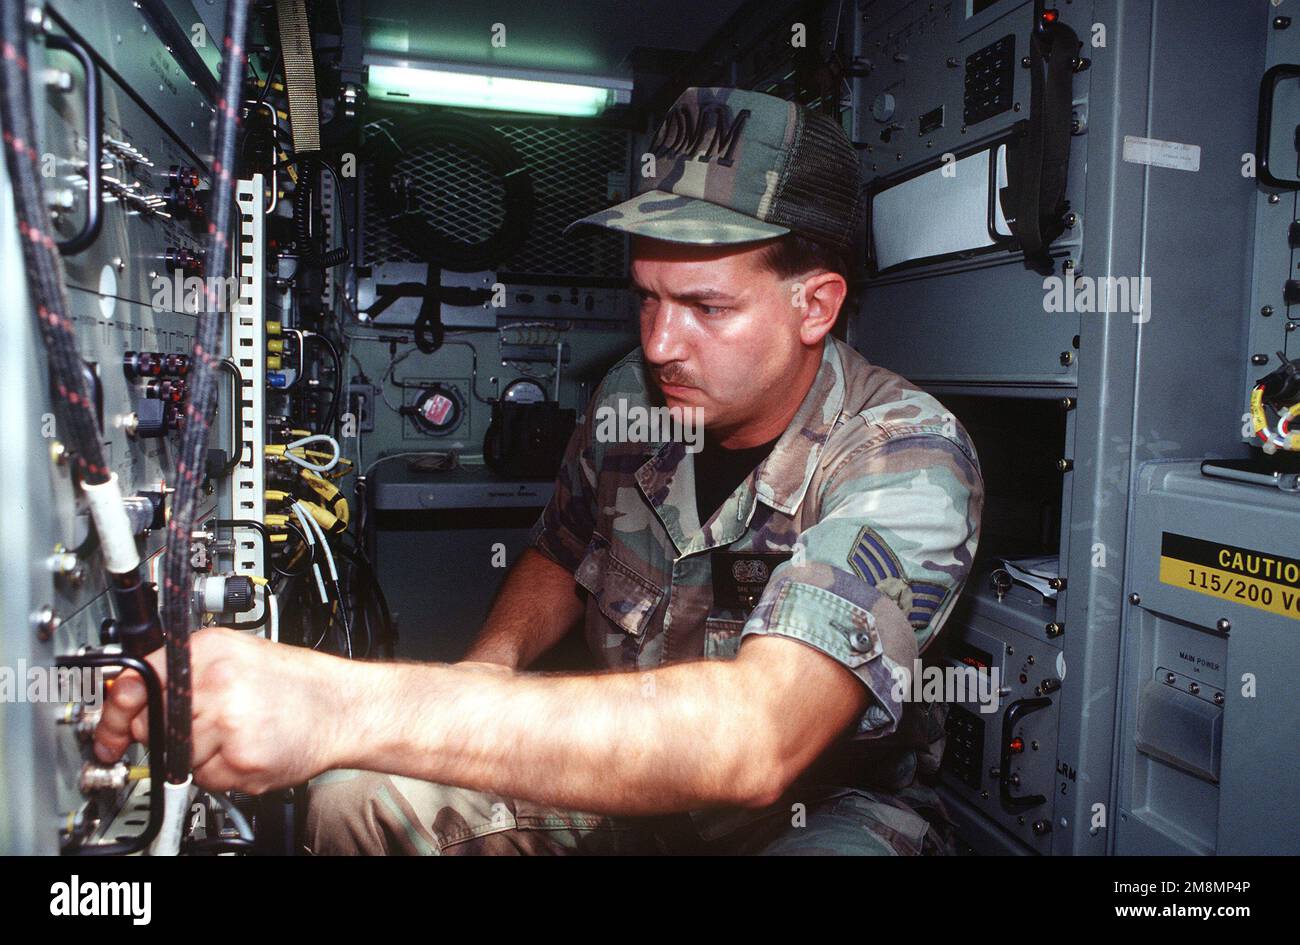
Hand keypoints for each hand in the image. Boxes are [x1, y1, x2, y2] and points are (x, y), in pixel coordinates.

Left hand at [94, 626, 350, 793]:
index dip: (116, 712)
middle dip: (171, 734)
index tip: (111, 731)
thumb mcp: (236, 652)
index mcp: (210, 651)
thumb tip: (133, 691)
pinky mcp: (241, 763)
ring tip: (237, 734)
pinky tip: (249, 749)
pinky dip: (223, 772)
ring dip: (199, 755)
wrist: (344, 708)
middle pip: (154, 726)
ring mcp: (228, 725)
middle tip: (208, 725)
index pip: (137, 682)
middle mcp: (215, 685)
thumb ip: (185, 667)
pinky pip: (206, 778)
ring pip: (178, 757)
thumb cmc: (296, 683)